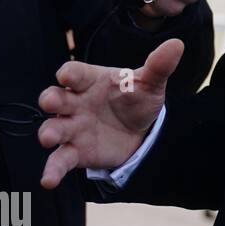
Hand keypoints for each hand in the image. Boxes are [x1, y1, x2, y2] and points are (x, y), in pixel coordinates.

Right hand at [36, 38, 183, 188]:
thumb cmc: (137, 99)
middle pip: (55, 98)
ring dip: (49, 133)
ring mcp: (72, 128)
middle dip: (51, 99)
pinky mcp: (76, 151)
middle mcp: (75, 103)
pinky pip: (60, 160)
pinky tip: (48, 181)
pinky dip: (52, 171)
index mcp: (90, 81)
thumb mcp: (150, 84)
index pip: (74, 73)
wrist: (141, 131)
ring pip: (53, 129)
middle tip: (51, 102)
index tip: (66, 76)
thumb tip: (177, 44)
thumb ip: (159, 66)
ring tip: (49, 138)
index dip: (69, 74)